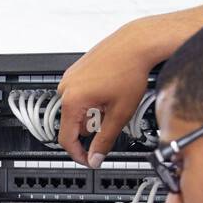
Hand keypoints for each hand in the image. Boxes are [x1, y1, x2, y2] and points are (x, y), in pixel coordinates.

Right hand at [55, 17, 165, 167]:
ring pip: (77, 109)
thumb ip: (104, 141)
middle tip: (112, 120)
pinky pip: (79, 95)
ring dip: (93, 113)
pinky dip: (92, 100)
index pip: (66, 139)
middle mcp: (66, 88)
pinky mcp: (76, 71)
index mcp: (72, 100)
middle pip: (73, 123)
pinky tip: (109, 92)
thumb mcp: (119, 114)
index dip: (78, 154)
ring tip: (113, 101)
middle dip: (92, 127)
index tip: (88, 160)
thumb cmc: (130, 69)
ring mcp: (70, 77)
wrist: (137, 43)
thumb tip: (95, 158)